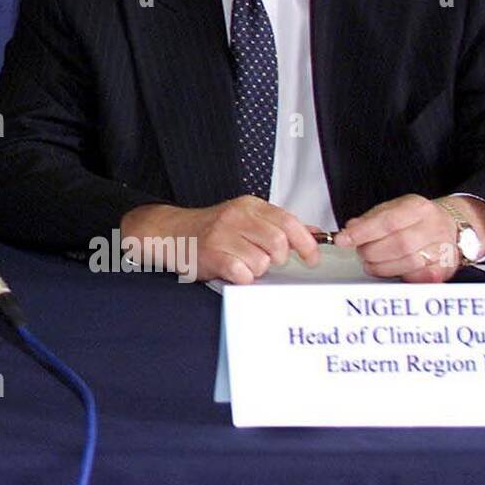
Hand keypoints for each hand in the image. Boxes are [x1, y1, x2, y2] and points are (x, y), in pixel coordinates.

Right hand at [122, 195, 320, 284]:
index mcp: (249, 206)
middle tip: (267, 261)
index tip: (310, 258)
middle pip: (278, 243)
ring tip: (242, 264)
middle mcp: (236, 216)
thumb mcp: (246, 218)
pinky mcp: (211, 254)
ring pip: (261, 261)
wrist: (170, 232)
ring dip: (257, 270)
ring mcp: (222, 235)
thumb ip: (279, 225)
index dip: (306, 244)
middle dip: (278, 258)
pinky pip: (242, 273)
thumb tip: (314, 232)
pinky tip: (233, 271)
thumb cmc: (210, 229)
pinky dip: (242, 277)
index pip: (289, 222)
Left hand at [335, 194, 484, 282]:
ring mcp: (444, 247)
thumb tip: (350, 230)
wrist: (450, 226)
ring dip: (383, 267)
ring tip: (373, 264)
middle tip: (361, 254)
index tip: (342, 240)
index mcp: (417, 208)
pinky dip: (403, 276)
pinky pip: (422, 277)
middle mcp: (434, 226)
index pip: (386, 221)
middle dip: (371, 252)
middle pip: (398, 244)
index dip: (362, 233)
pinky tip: (394, 271)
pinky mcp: (447, 267)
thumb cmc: (415, 220)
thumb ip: (369, 220)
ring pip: (409, 262)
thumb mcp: (392, 210)